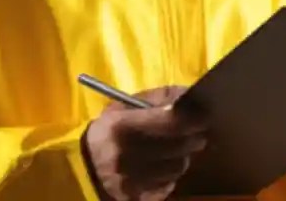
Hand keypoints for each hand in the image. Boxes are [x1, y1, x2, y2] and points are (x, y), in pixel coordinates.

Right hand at [81, 85, 207, 200]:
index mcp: (122, 127)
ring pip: (178, 167)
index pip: (174, 122)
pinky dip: (170, 175)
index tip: (203, 115)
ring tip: (174, 149)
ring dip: (183, 156)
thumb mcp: (125, 107)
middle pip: (181, 146)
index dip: (194, 117)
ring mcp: (131, 182)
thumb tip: (191, 96)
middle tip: (197, 132)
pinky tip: (161, 167)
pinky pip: (169, 185)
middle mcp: (126, 156)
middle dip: (194, 137)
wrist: (81, 168)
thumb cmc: (108, 131)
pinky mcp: (136, 199)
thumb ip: (160, 98)